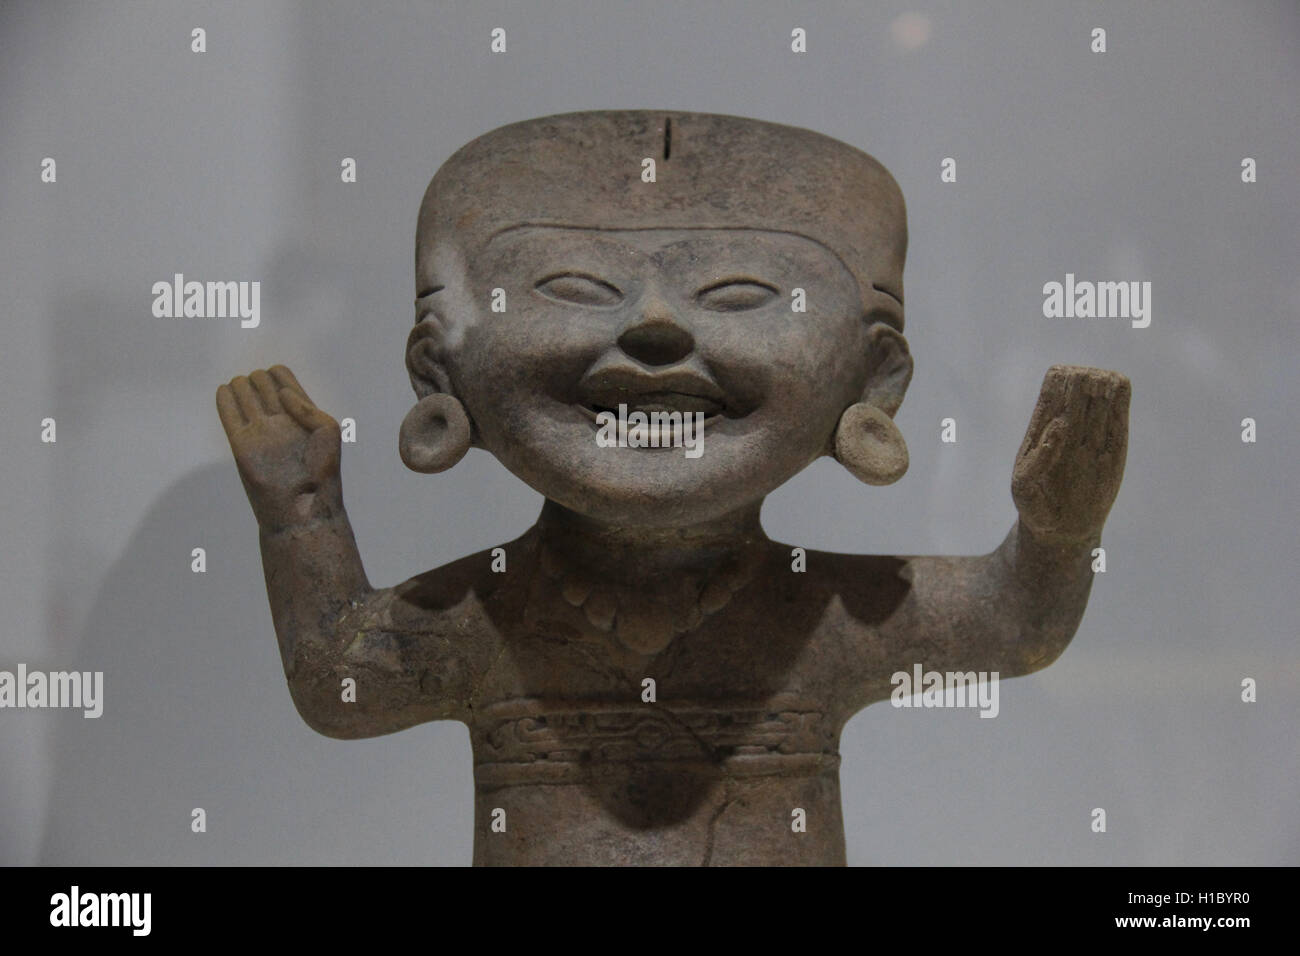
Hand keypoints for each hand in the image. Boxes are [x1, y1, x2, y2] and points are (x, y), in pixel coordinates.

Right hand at [216, 366, 342, 531]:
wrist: (303, 507)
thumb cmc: (323, 471)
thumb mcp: (329, 431)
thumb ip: (307, 406)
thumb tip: (281, 392)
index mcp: (301, 416)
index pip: (283, 381)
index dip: (279, 375)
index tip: (281, 383)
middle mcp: (279, 421)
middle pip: (261, 385)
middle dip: (258, 380)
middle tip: (261, 388)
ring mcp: (260, 432)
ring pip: (244, 397)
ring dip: (241, 386)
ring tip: (243, 387)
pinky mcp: (241, 445)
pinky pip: (229, 416)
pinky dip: (225, 401)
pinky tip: (225, 391)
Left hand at [1011, 365, 1129, 541]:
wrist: (1062, 529)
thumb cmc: (1036, 507)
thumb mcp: (1025, 486)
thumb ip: (1039, 456)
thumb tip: (1060, 424)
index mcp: (1043, 424)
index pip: (1055, 382)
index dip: (1064, 379)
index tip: (1065, 397)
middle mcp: (1070, 423)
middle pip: (1081, 382)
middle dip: (1086, 381)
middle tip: (1087, 396)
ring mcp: (1094, 433)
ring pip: (1103, 392)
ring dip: (1104, 386)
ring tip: (1101, 398)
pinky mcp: (1116, 447)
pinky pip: (1120, 413)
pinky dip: (1121, 398)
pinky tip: (1118, 392)